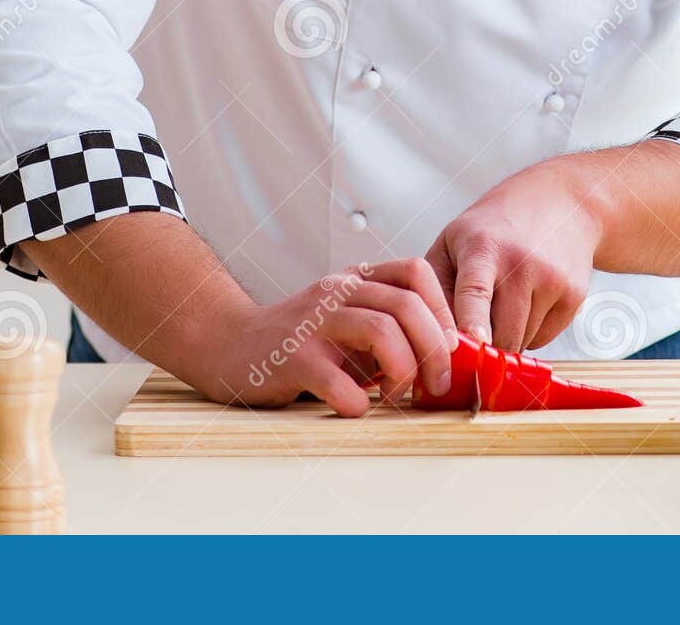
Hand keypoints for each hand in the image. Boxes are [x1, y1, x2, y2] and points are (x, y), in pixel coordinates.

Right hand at [189, 258, 457, 417]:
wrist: (230, 345)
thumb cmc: (302, 341)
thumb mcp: (349, 319)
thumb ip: (390, 326)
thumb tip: (447, 355)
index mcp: (356, 280)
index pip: (415, 271)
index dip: (442, 310)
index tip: (449, 347)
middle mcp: (337, 293)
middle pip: (406, 305)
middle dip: (434, 349)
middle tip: (434, 383)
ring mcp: (313, 323)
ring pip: (381, 331)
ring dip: (403, 371)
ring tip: (396, 394)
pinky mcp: (292, 360)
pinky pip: (339, 383)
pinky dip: (359, 404)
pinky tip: (355, 408)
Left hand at [425, 161, 600, 353]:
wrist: (562, 202)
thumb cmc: (497, 225)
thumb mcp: (454, 240)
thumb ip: (434, 286)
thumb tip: (430, 338)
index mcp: (483, 248)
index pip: (475, 291)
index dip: (473, 321)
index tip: (472, 341)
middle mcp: (521, 263)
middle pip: (501, 332)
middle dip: (484, 344)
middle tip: (474, 332)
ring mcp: (552, 280)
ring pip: (523, 341)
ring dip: (508, 337)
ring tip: (504, 302)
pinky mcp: (574, 295)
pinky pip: (545, 338)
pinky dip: (532, 332)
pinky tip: (529, 300)